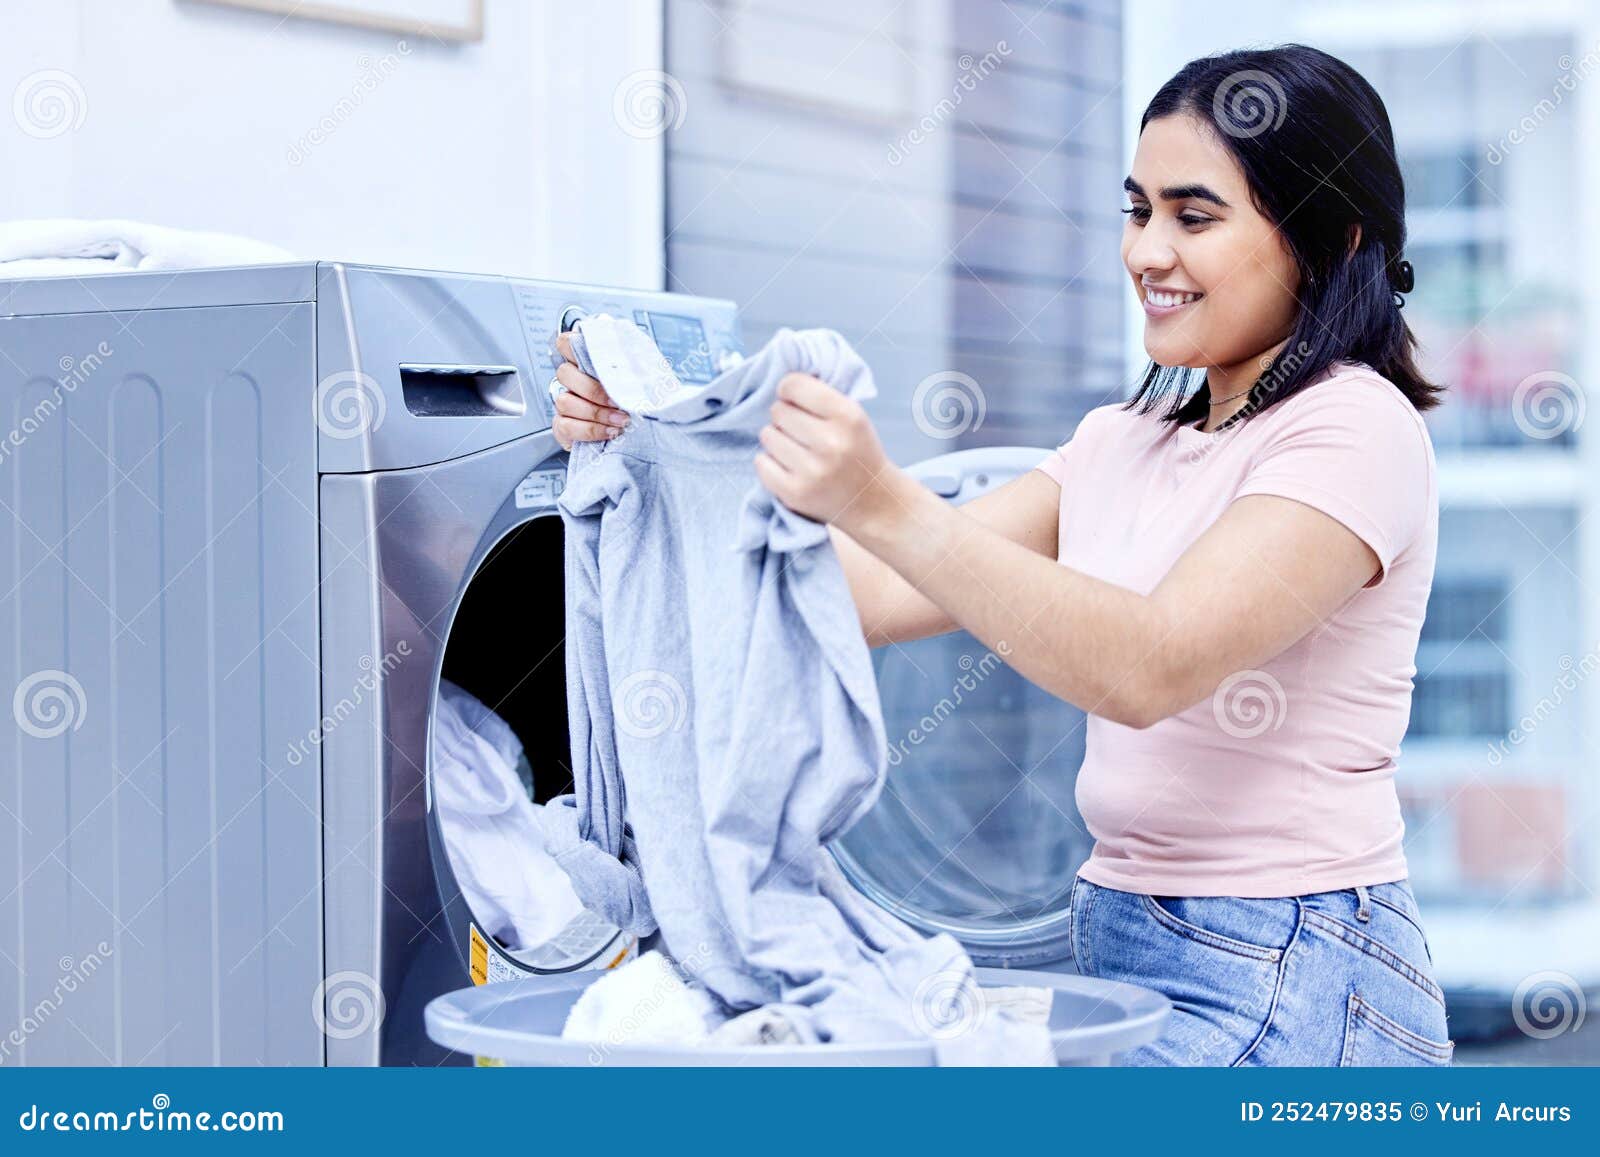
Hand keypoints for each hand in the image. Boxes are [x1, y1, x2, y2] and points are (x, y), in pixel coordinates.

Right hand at [551, 332, 630, 450]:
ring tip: (621, 421)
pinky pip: (565, 427)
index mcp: (584, 363)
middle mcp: (571, 381)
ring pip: (565, 402)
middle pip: (564, 373)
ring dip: (596, 413)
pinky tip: (610, 432)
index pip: (566, 343)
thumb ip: (633, 366)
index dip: (573, 346)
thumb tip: (641, 361)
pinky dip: (590, 431)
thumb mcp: (640, 378)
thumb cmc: (637, 401)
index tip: (597, 358)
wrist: (638, 434)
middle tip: (617, 402)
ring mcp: (565, 403)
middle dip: (593, 390)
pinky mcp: (563, 427)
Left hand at [753, 373, 905, 534]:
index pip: (794, 385)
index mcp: (848, 416)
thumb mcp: (853, 416)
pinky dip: (769, 462)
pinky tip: (788, 466)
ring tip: (797, 449)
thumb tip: (781, 380)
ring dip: (777, 439)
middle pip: (778, 411)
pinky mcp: (795, 493)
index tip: (794, 399)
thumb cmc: (857, 451)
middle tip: (800, 430)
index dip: (789, 390)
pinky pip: (761, 462)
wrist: (872, 500)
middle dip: (785, 417)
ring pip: (767, 435)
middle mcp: (831, 443)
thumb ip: (820, 395)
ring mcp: (812, 471)